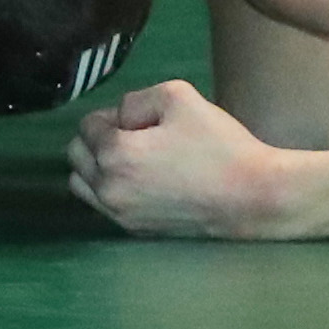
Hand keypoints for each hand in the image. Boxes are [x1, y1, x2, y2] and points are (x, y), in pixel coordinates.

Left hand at [68, 79, 281, 238]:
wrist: (251, 197)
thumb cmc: (216, 144)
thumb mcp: (175, 95)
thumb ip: (134, 100)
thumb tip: (119, 120)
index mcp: (115, 155)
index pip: (87, 125)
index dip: (113, 115)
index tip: (143, 119)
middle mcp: (109, 190)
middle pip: (77, 155)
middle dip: (98, 139)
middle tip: (136, 135)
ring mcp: (122, 217)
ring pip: (83, 185)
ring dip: (97, 167)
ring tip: (134, 159)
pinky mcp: (137, 233)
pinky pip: (102, 207)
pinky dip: (109, 189)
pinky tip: (141, 181)